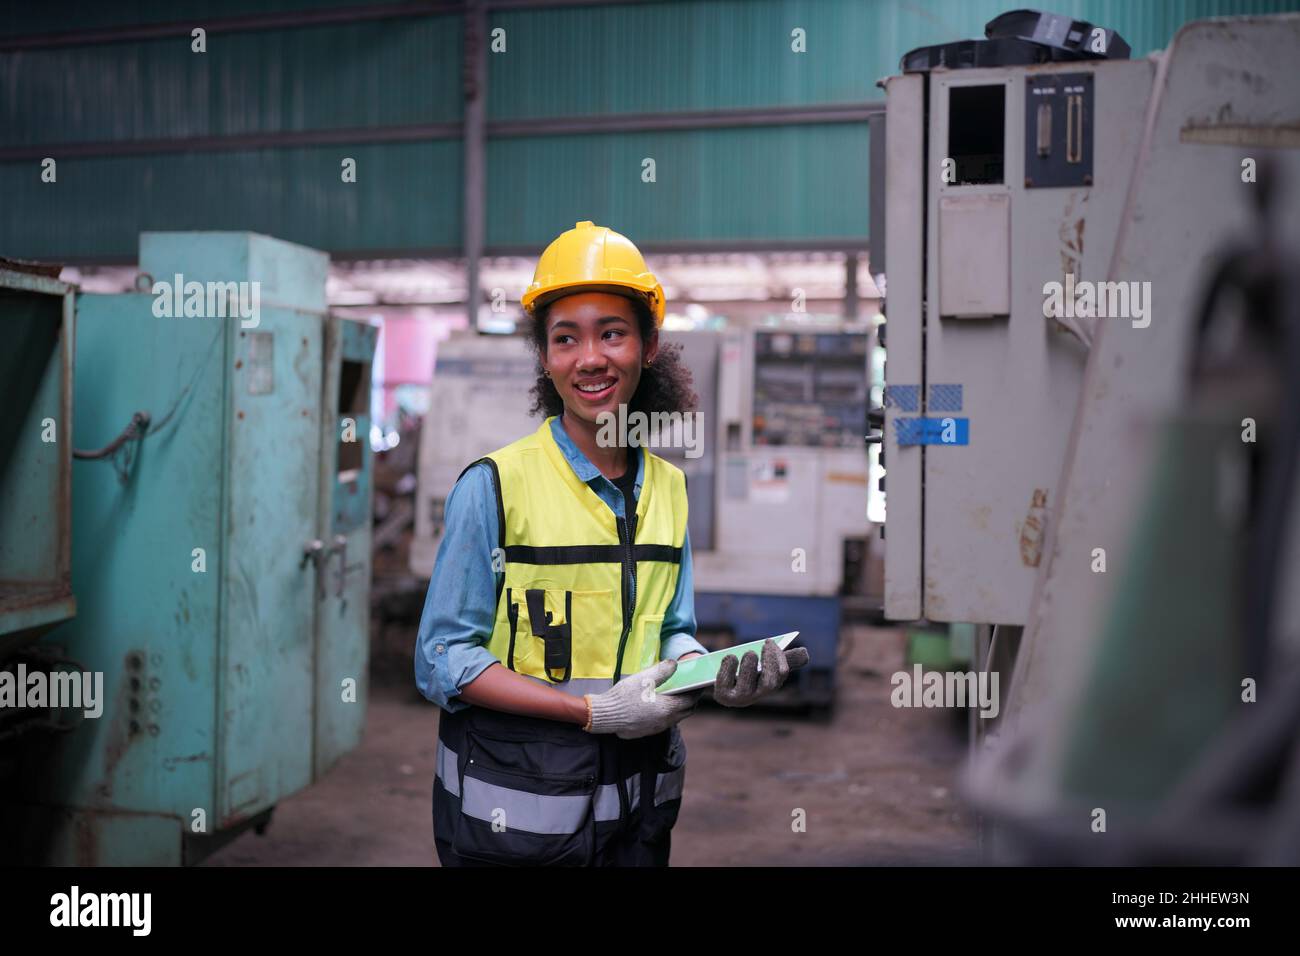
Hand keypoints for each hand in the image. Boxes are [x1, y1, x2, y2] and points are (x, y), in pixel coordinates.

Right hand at [586, 659, 704, 738]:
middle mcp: (665, 721)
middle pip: (686, 711)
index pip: (690, 700)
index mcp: (668, 708)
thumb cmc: (624, 696)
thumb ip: (662, 671)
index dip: (695, 691)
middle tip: (688, 689)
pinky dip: (667, 713)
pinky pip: (664, 722)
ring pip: (675, 718)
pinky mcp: (648, 731)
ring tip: (674, 695)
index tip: (698, 684)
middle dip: (690, 700)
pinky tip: (658, 704)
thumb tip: (675, 664)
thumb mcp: (643, 679)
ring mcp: (657, 728)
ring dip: (678, 708)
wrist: (605, 715)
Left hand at [712, 639, 808, 707]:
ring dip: (749, 665)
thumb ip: (781, 658)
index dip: (777, 657)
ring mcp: (739, 697)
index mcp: (768, 685)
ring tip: (749, 653)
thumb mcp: (762, 663)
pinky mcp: (722, 696)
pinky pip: (726, 682)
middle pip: (769, 683)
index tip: (769, 641)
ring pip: (747, 684)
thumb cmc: (745, 671)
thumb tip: (806, 654)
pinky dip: (729, 666)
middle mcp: (755, 695)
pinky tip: (731, 657)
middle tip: (765, 644)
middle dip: (769, 662)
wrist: (721, 683)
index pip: (780, 674)